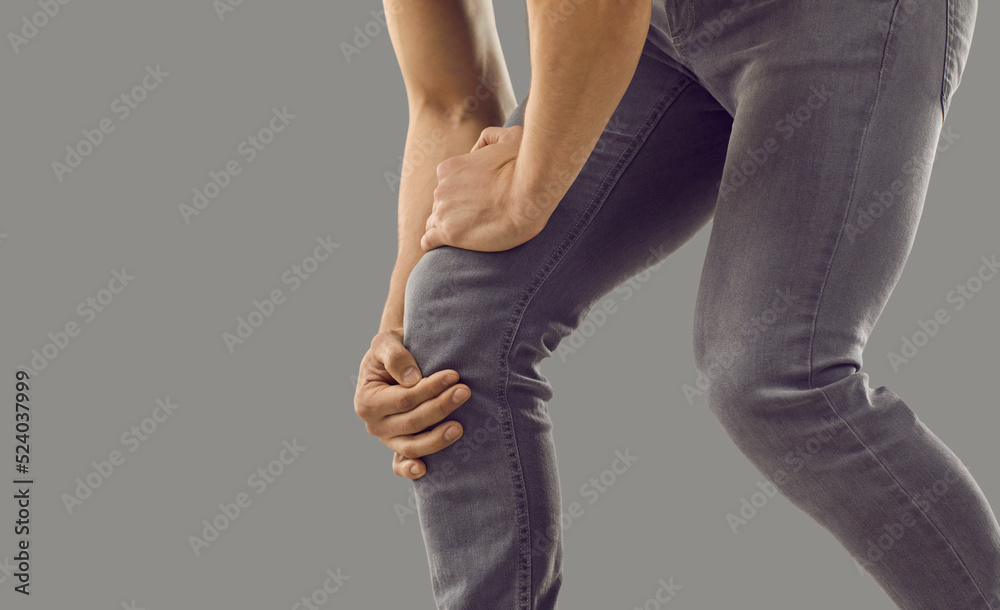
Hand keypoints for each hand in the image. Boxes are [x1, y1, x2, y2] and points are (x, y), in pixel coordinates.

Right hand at [354, 327, 470, 479]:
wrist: (396, 360)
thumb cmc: (391, 350)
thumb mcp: (386, 343)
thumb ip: (395, 357)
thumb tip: (412, 379)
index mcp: (367, 401)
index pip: (404, 399)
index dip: (430, 389)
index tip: (453, 375)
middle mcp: (375, 425)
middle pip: (412, 423)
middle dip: (440, 408)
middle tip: (464, 392)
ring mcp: (388, 440)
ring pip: (412, 446)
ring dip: (437, 439)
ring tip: (459, 427)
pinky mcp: (399, 448)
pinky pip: (402, 465)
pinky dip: (410, 470)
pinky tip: (425, 470)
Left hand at [421, 125, 550, 252]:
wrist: (529, 194)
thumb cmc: (524, 164)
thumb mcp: (510, 136)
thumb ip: (490, 138)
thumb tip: (478, 149)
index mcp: (449, 168)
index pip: (446, 185)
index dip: (461, 194)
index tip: (479, 201)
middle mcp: (441, 189)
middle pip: (441, 203)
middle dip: (455, 210)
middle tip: (479, 218)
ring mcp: (443, 212)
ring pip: (434, 222)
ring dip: (446, 227)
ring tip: (465, 234)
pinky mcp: (449, 234)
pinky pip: (429, 241)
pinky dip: (433, 243)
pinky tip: (442, 245)